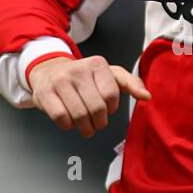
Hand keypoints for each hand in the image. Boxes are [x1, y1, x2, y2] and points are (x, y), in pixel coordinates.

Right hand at [28, 55, 150, 137]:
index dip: (111, 108)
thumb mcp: (109, 75)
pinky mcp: (45, 93)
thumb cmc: (83, 77)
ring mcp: (60, 80)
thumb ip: (131, 84)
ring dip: (85, 127)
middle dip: (99, 122)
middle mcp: (78, 69)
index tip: (107, 108)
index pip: (111, 96)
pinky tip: (69, 120)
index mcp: (97, 64)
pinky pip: (61, 118)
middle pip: (96, 108)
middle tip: (96, 123)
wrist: (49, 71)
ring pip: (79, 115)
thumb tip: (146, 96)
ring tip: (85, 125)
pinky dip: (68, 125)